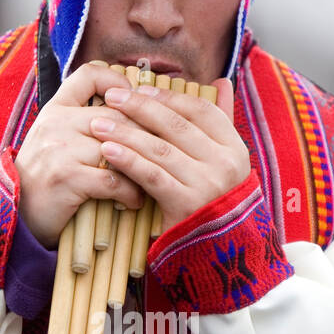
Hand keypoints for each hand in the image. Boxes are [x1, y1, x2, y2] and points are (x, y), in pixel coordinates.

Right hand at [12, 63, 146, 247]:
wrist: (14, 213)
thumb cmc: (45, 179)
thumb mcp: (55, 140)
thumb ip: (81, 124)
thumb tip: (127, 114)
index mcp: (55, 109)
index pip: (88, 75)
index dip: (116, 82)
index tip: (134, 102)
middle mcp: (56, 123)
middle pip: (116, 115)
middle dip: (145, 136)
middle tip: (164, 153)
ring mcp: (60, 149)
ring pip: (118, 147)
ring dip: (141, 167)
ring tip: (153, 180)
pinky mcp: (66, 178)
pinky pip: (112, 180)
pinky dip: (129, 193)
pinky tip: (135, 201)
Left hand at [88, 78, 249, 233]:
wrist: (220, 252)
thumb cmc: (216, 202)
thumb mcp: (226, 161)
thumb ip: (222, 121)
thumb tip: (221, 80)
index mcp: (234, 147)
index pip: (199, 110)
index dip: (167, 97)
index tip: (139, 88)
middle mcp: (225, 163)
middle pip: (176, 125)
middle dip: (140, 108)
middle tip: (111, 97)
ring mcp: (207, 184)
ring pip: (160, 149)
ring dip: (126, 133)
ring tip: (99, 123)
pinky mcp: (186, 205)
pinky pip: (152, 176)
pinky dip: (128, 161)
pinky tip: (108, 151)